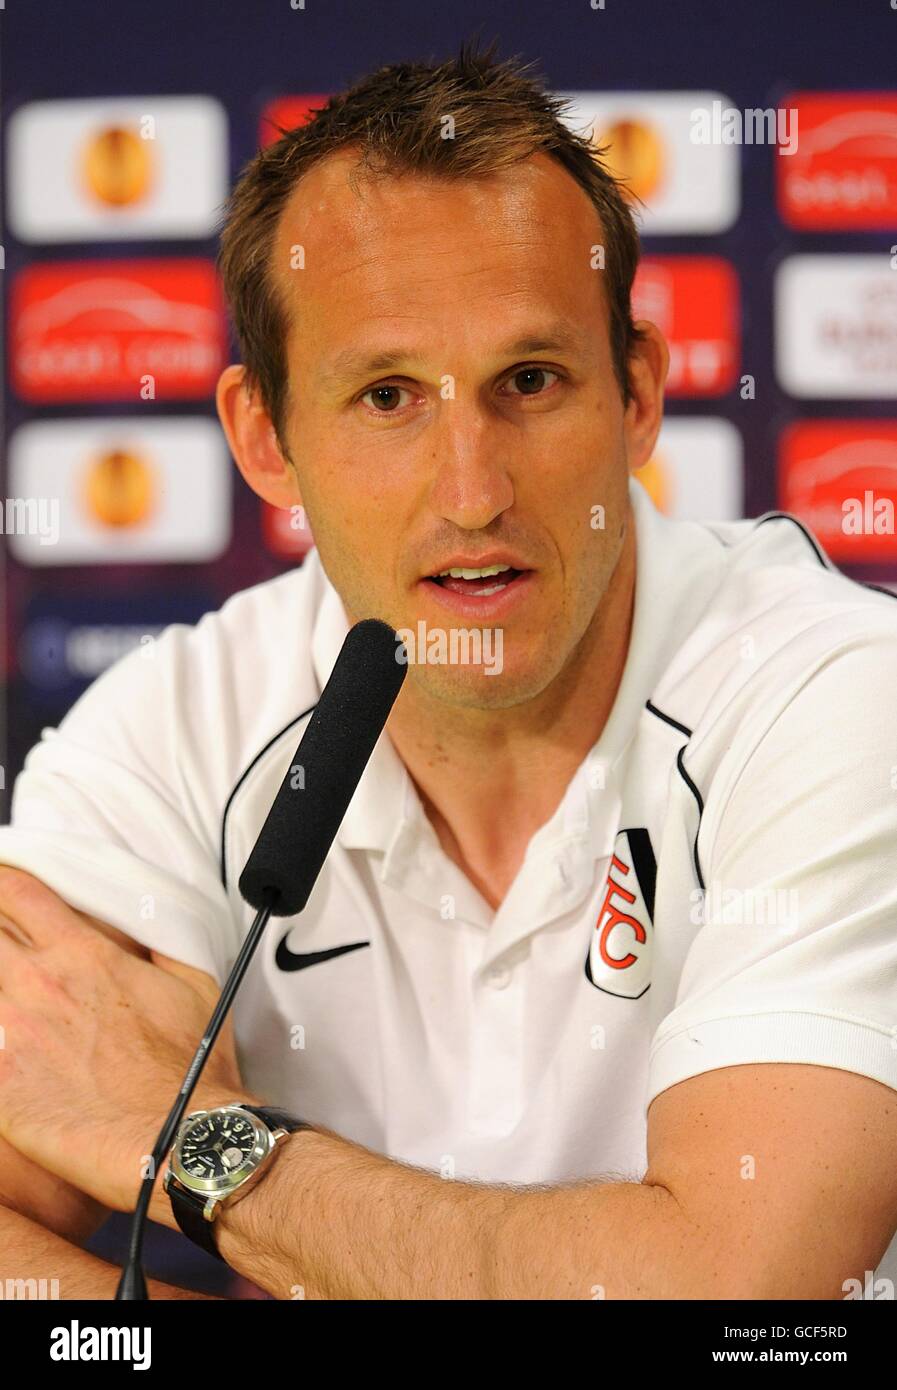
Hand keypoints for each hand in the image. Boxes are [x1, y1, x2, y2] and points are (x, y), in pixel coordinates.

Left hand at [0, 868, 244, 1212]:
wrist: (178, 1141)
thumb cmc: (190, 1070)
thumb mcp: (193, 984)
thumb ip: (155, 943)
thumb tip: (138, 919)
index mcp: (82, 955)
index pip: (18, 893)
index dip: (3, 882)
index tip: (2, 886)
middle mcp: (37, 986)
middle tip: (5, 942)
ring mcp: (10, 1036)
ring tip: (14, 1007)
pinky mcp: (0, 1085)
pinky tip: (11, 1052)